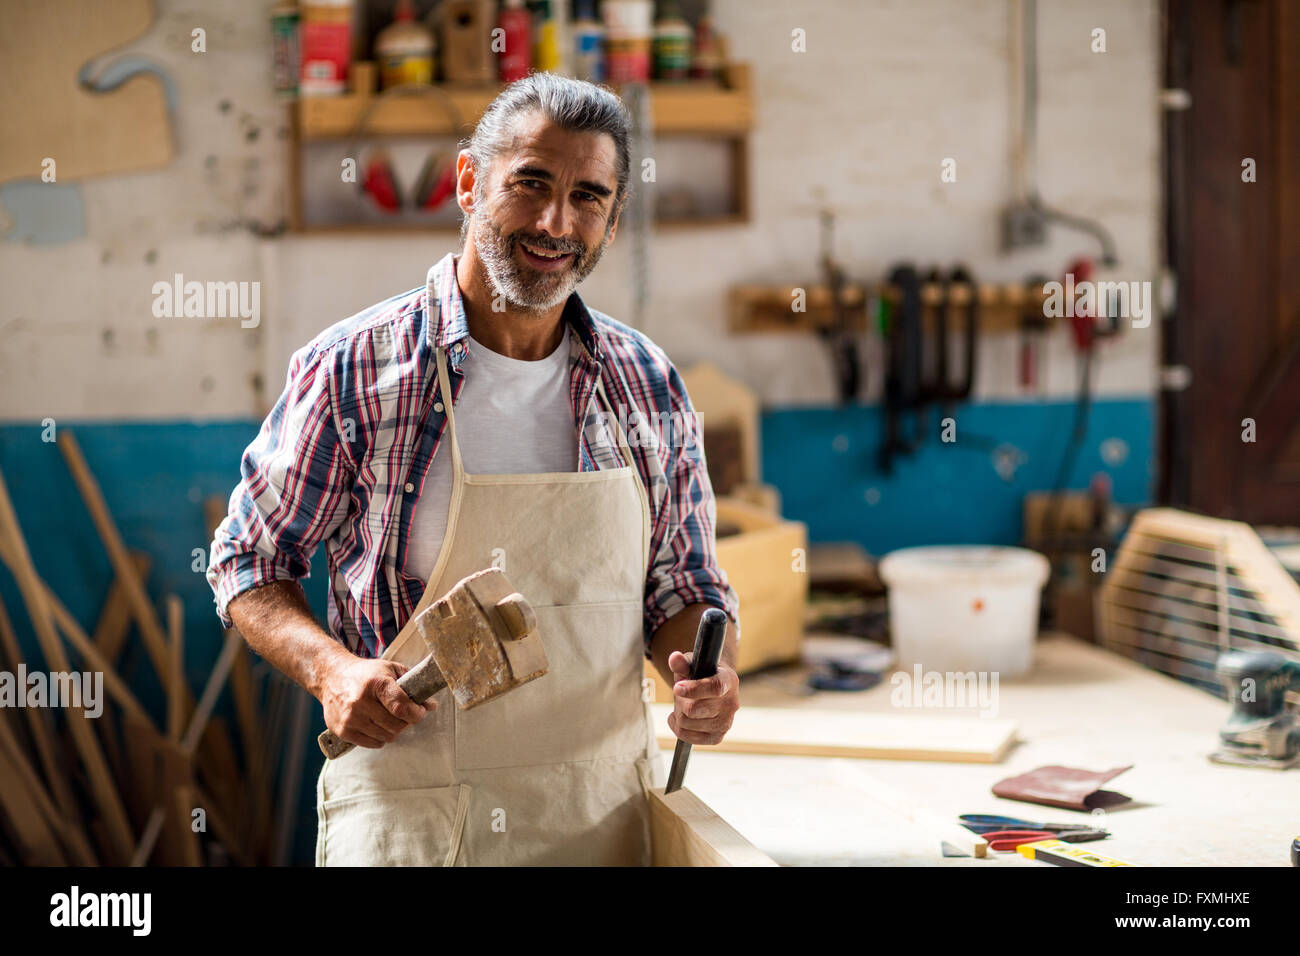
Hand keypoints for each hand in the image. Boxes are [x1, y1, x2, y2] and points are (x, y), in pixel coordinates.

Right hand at [320, 657, 435, 749]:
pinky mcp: (342, 730)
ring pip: (386, 737)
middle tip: (405, 714)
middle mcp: (360, 701)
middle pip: (396, 725)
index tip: (420, 711)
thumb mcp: (390, 670)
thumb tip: (431, 705)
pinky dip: (380, 737)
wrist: (332, 677)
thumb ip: (412, 685)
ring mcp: (350, 718)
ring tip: (389, 718)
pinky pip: (372, 743)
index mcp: (376, 683)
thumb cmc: (366, 674)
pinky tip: (377, 725)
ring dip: (393, 730)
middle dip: (406, 721)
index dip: (417, 713)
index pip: (402, 707)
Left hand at [666, 650, 738, 745]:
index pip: (715, 688)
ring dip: (677, 712)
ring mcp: (726, 723)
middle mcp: (732, 704)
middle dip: (679, 700)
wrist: (713, 689)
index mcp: (729, 680)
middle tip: (679, 692)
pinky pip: (687, 737)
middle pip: (694, 709)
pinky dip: (677, 727)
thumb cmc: (702, 673)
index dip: (694, 689)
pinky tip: (680, 716)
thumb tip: (674, 658)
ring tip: (683, 703)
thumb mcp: (693, 663)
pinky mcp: (717, 737)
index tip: (677, 688)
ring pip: (686, 723)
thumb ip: (682, 662)